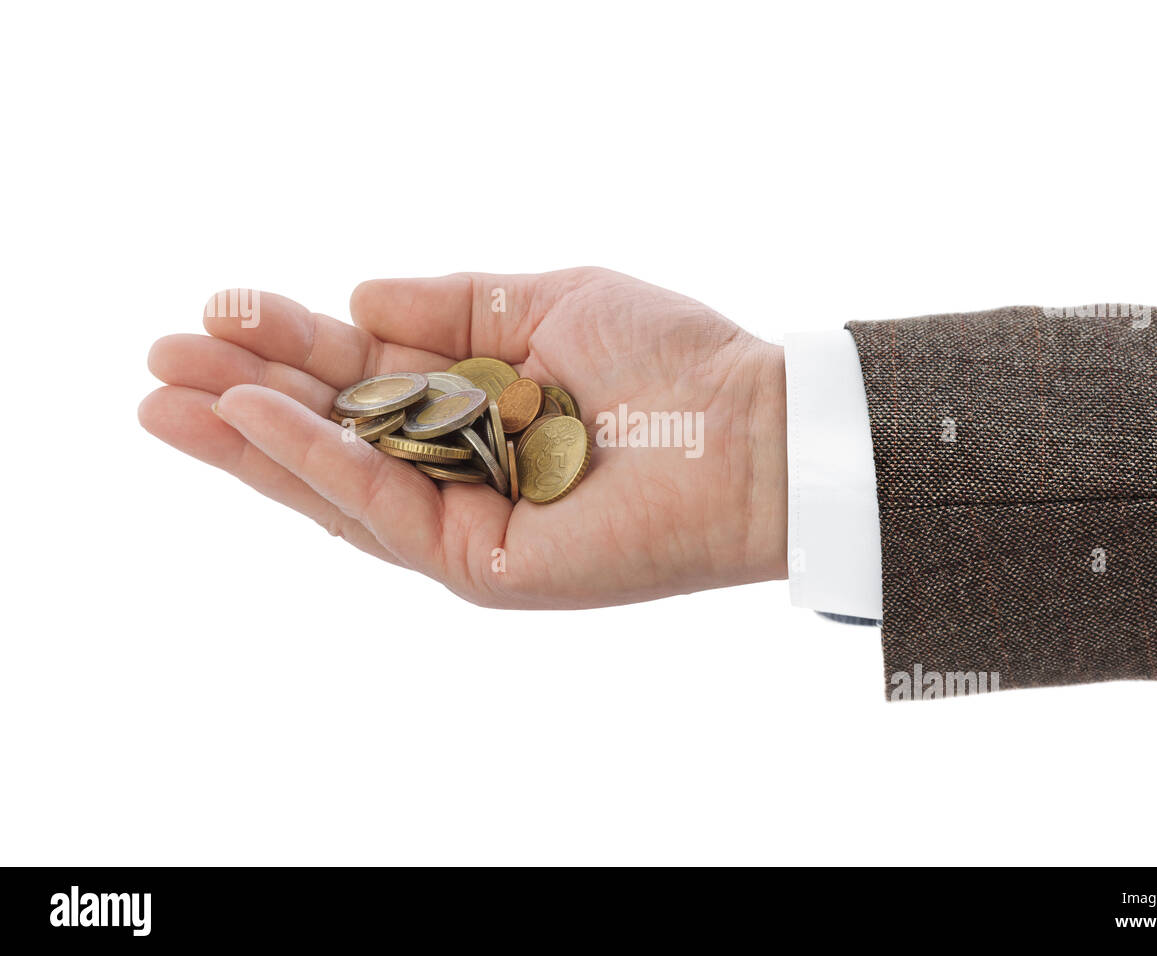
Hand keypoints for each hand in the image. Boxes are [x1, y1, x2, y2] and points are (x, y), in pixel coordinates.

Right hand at [141, 268, 787, 607]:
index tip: (222, 310)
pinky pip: (386, 509)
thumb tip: (356, 299)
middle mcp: (464, 472)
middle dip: (245, 401)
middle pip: (335, 440)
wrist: (754, 428)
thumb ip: (451, 306)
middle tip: (160, 362)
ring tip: (169, 397)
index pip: (365, 382)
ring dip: (253, 440)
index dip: (291, 348)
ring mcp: (470, 524)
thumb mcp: (543, 302)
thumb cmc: (669, 359)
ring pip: (340, 485)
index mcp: (479, 409)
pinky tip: (257, 417)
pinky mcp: (485, 568)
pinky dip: (319, 464)